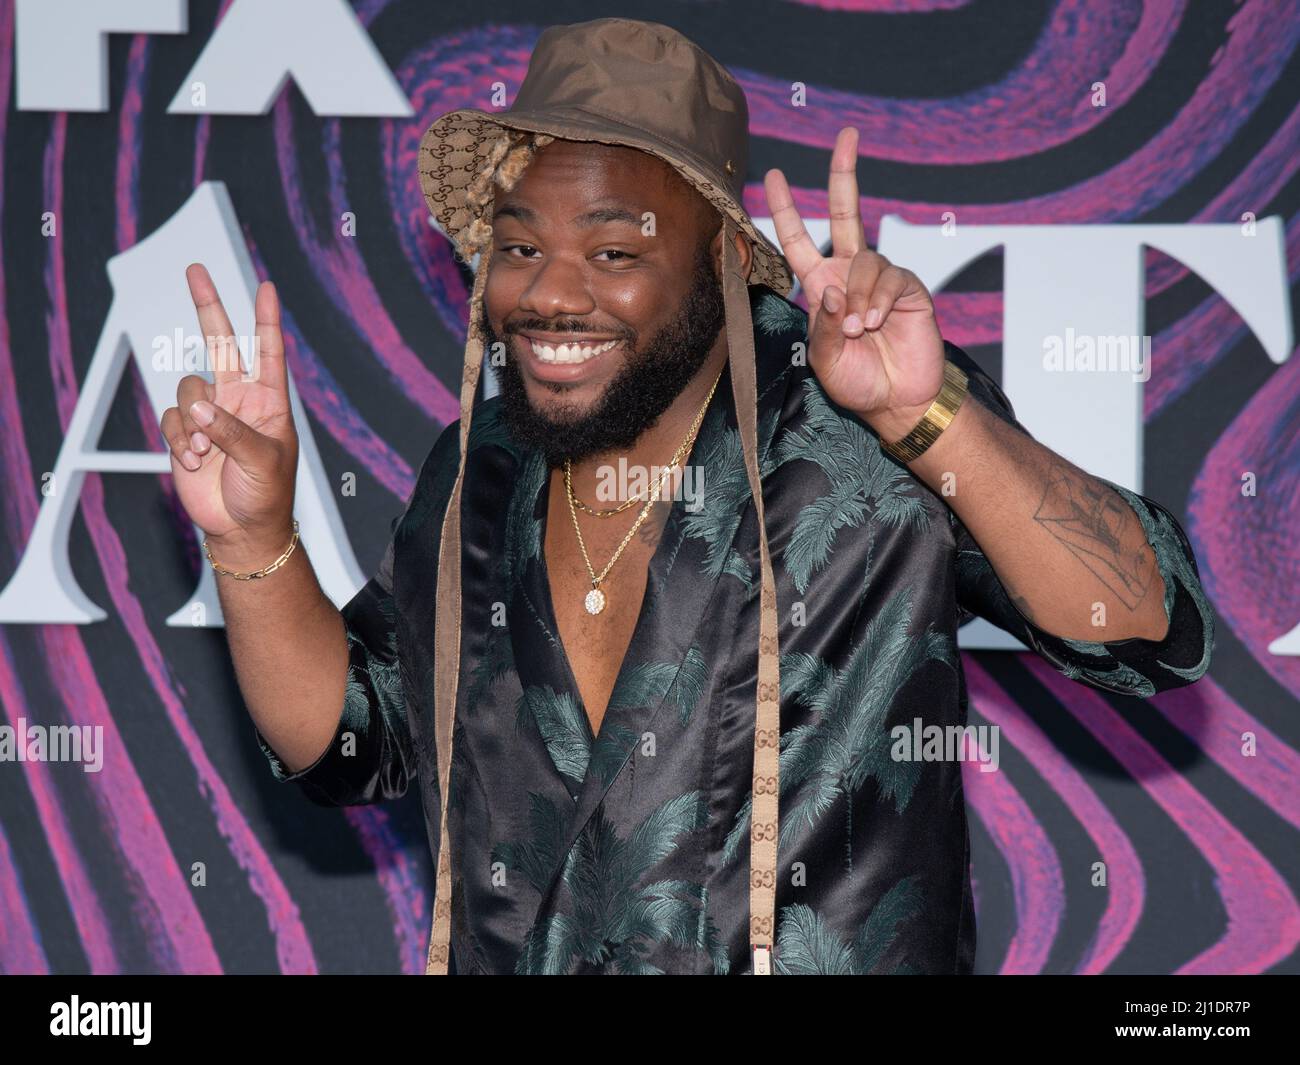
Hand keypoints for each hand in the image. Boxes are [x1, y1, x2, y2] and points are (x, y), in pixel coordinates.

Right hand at [159, 264, 298, 556]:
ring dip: (191, 421)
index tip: (267, 288)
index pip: (268, 352)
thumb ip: (231, 431)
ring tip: (204, 452)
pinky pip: (171, 419)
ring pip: (188, 389)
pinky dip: (178, 438)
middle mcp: (238, 400)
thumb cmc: (266, 495)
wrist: (241, 529)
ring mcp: (210, 415)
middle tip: (196, 270)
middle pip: (219, 343)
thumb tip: (200, 407)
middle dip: (208, 306)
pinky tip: (193, 460)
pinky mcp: (184, 434)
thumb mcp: (261, 461)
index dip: (266, 319)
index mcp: (268, 401)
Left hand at [763, 127, 945, 441]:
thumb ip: (825, 327)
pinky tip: (877, 322)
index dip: (786, 210)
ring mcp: (880, 278)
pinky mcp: (908, 288)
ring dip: (859, 296)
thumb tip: (833, 291)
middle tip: (847, 136)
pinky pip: (890, 278)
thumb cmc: (857, 381)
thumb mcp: (825, 360)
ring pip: (866, 260)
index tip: (776, 176)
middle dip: (844, 174)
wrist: (898, 400)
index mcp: (821, 287)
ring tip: (861, 330)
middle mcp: (849, 274)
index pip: (798, 242)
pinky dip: (879, 300)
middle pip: (845, 214)